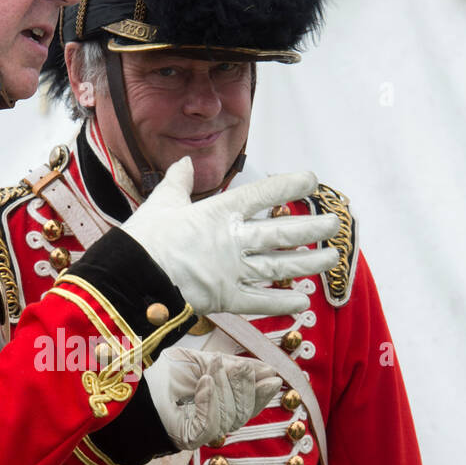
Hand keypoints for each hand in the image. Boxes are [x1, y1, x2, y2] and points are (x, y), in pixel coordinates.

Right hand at [124, 158, 339, 315]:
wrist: (131, 278)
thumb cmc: (143, 238)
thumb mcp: (161, 202)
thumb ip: (177, 182)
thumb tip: (182, 162)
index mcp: (219, 212)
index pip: (262, 194)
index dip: (290, 185)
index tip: (311, 180)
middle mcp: (233, 240)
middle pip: (282, 232)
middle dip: (312, 228)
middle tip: (334, 225)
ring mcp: (232, 271)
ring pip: (279, 265)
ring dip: (309, 262)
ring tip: (332, 257)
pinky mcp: (225, 299)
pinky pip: (260, 302)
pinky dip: (281, 302)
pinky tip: (303, 301)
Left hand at [145, 348, 278, 450]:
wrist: (137, 394)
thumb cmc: (166, 377)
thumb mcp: (201, 362)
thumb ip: (230, 365)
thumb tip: (269, 370)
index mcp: (222, 404)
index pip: (251, 402)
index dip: (261, 389)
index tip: (272, 374)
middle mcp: (217, 421)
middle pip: (245, 409)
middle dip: (245, 386)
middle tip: (241, 366)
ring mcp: (206, 431)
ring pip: (231, 415)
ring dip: (225, 388)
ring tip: (212, 369)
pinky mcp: (193, 438)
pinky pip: (211, 423)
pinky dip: (210, 400)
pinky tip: (205, 382)